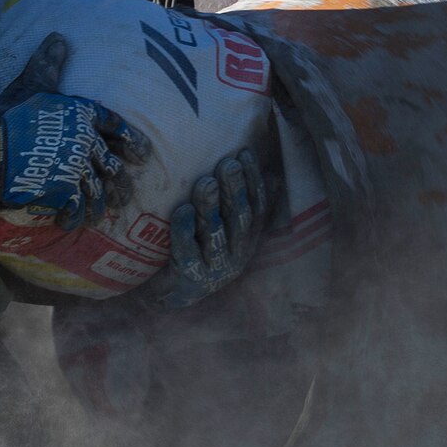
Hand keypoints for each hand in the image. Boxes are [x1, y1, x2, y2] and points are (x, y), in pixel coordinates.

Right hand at [0, 33, 148, 228]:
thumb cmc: (8, 113)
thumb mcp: (31, 83)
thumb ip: (49, 63)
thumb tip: (59, 37)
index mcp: (82, 114)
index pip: (116, 126)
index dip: (132, 140)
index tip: (143, 154)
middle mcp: (85, 141)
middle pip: (112, 165)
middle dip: (121, 182)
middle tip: (128, 194)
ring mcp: (75, 167)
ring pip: (98, 190)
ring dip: (101, 204)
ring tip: (103, 214)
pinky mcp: (61, 191)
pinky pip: (76, 207)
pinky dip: (75, 218)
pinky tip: (74, 223)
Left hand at [145, 150, 267, 310]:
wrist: (173, 294)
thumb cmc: (201, 250)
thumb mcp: (227, 230)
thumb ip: (245, 204)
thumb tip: (274, 175)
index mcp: (248, 239)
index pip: (257, 206)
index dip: (253, 179)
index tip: (244, 153)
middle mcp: (236, 254)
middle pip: (239, 218)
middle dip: (234, 189)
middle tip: (228, 163)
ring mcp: (214, 268)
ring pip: (215, 234)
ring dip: (211, 206)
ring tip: (205, 182)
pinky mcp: (189, 277)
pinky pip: (187, 251)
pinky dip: (184, 229)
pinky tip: (181, 210)